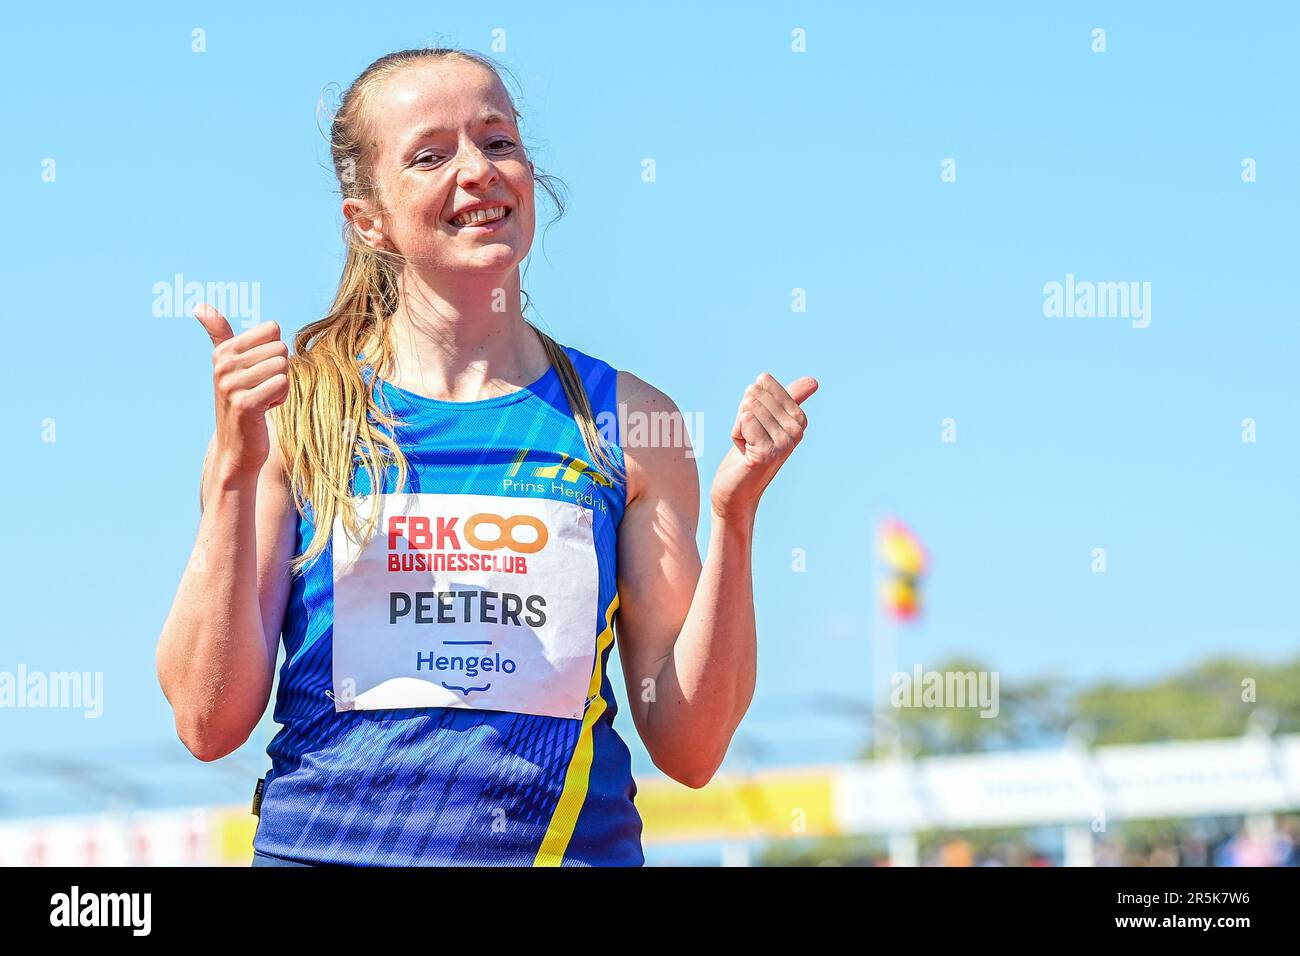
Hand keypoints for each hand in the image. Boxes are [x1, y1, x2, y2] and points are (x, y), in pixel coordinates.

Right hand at [195, 304, 289, 481]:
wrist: (237, 446)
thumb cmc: (241, 401)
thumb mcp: (228, 364)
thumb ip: (219, 334)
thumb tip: (200, 305)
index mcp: (223, 351)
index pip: (272, 329)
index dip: (274, 352)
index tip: (258, 372)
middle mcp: (223, 365)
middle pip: (281, 349)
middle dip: (280, 371)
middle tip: (262, 389)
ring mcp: (232, 385)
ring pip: (283, 367)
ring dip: (281, 387)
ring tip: (262, 399)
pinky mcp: (244, 404)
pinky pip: (282, 385)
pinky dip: (281, 399)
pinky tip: (264, 410)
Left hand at [710, 372, 817, 520]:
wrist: (736, 490)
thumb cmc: (749, 452)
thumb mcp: (768, 420)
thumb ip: (789, 399)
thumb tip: (814, 381)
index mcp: (799, 419)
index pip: (764, 385)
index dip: (750, 402)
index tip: (755, 425)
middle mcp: (796, 431)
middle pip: (754, 396)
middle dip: (743, 415)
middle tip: (749, 438)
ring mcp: (783, 443)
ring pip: (747, 409)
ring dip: (738, 427)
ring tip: (747, 446)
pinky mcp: (766, 453)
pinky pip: (744, 421)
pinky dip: (735, 434)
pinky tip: (743, 452)